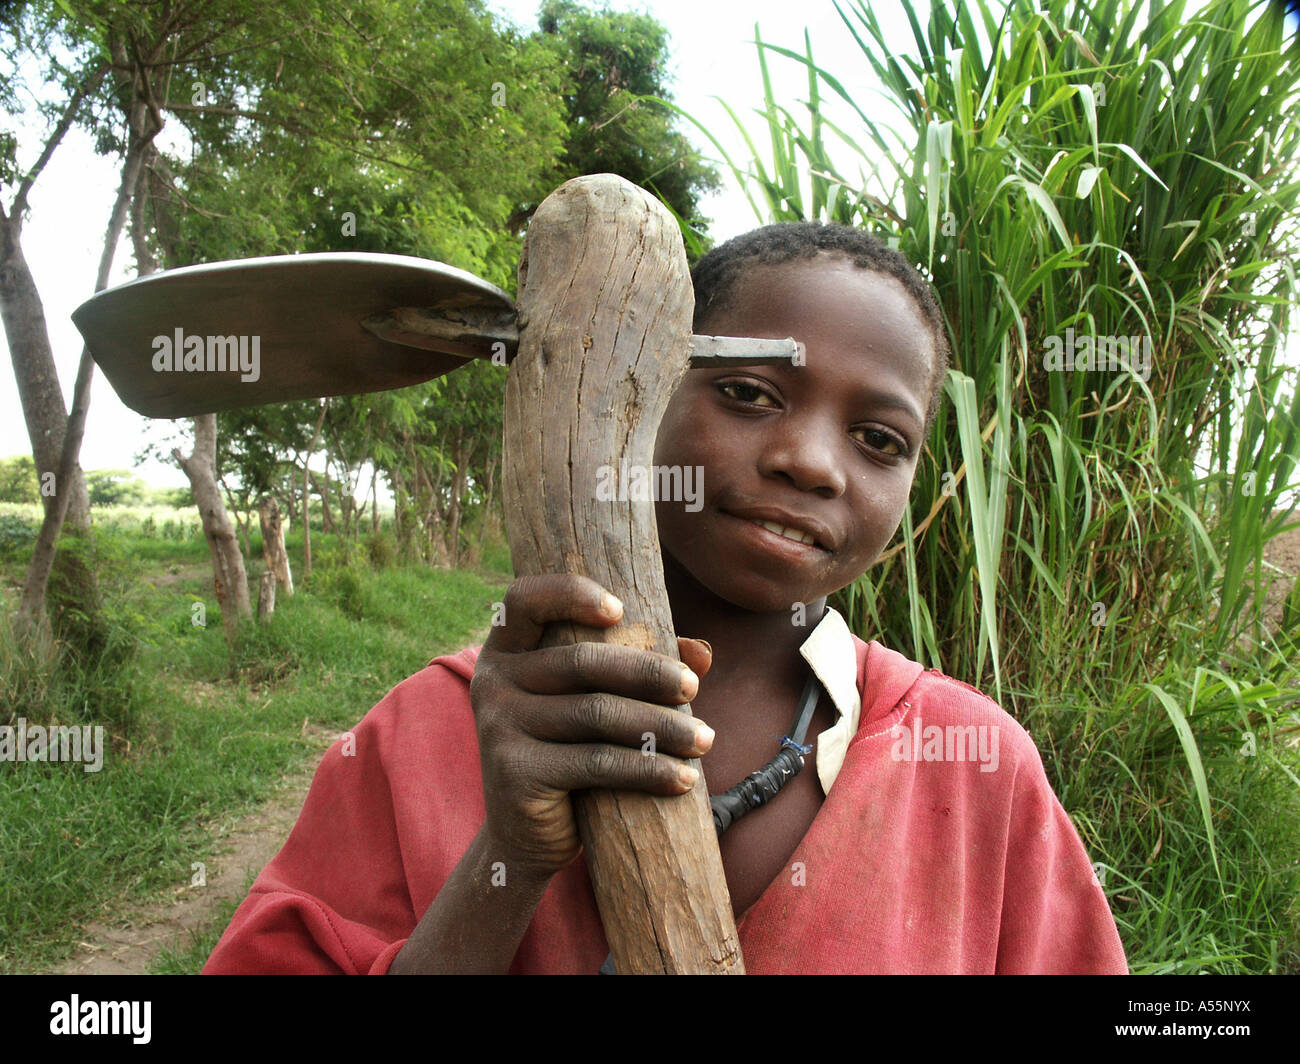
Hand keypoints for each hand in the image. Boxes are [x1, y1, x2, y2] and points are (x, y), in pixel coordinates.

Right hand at [469, 573, 713, 879]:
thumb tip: (702, 650)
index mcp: (506, 652)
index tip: (620, 609)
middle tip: (693, 688)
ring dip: (662, 727)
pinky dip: (648, 769)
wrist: (527, 835)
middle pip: (581, 662)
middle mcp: (493, 682)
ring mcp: (499, 727)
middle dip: (648, 673)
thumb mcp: (595, 703)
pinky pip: (596, 762)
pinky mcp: (517, 773)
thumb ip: (640, 669)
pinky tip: (684, 778)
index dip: (569, 594)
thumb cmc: (570, 754)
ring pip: (597, 714)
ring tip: (705, 740)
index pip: (524, 600)